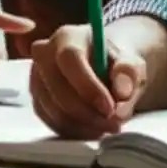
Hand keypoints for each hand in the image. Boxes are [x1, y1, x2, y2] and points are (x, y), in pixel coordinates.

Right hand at [30, 24, 145, 138]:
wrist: (101, 67)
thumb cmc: (114, 63)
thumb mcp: (130, 63)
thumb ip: (128, 73)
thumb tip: (122, 92)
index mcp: (68, 36)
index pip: (70, 59)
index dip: (88, 87)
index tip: (110, 108)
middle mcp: (44, 54)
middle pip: (57, 88)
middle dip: (87, 112)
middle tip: (114, 124)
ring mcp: (36, 77)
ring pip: (54, 109)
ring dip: (83, 125)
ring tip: (109, 126)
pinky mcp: (36, 99)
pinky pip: (51, 121)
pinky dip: (75, 130)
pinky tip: (94, 128)